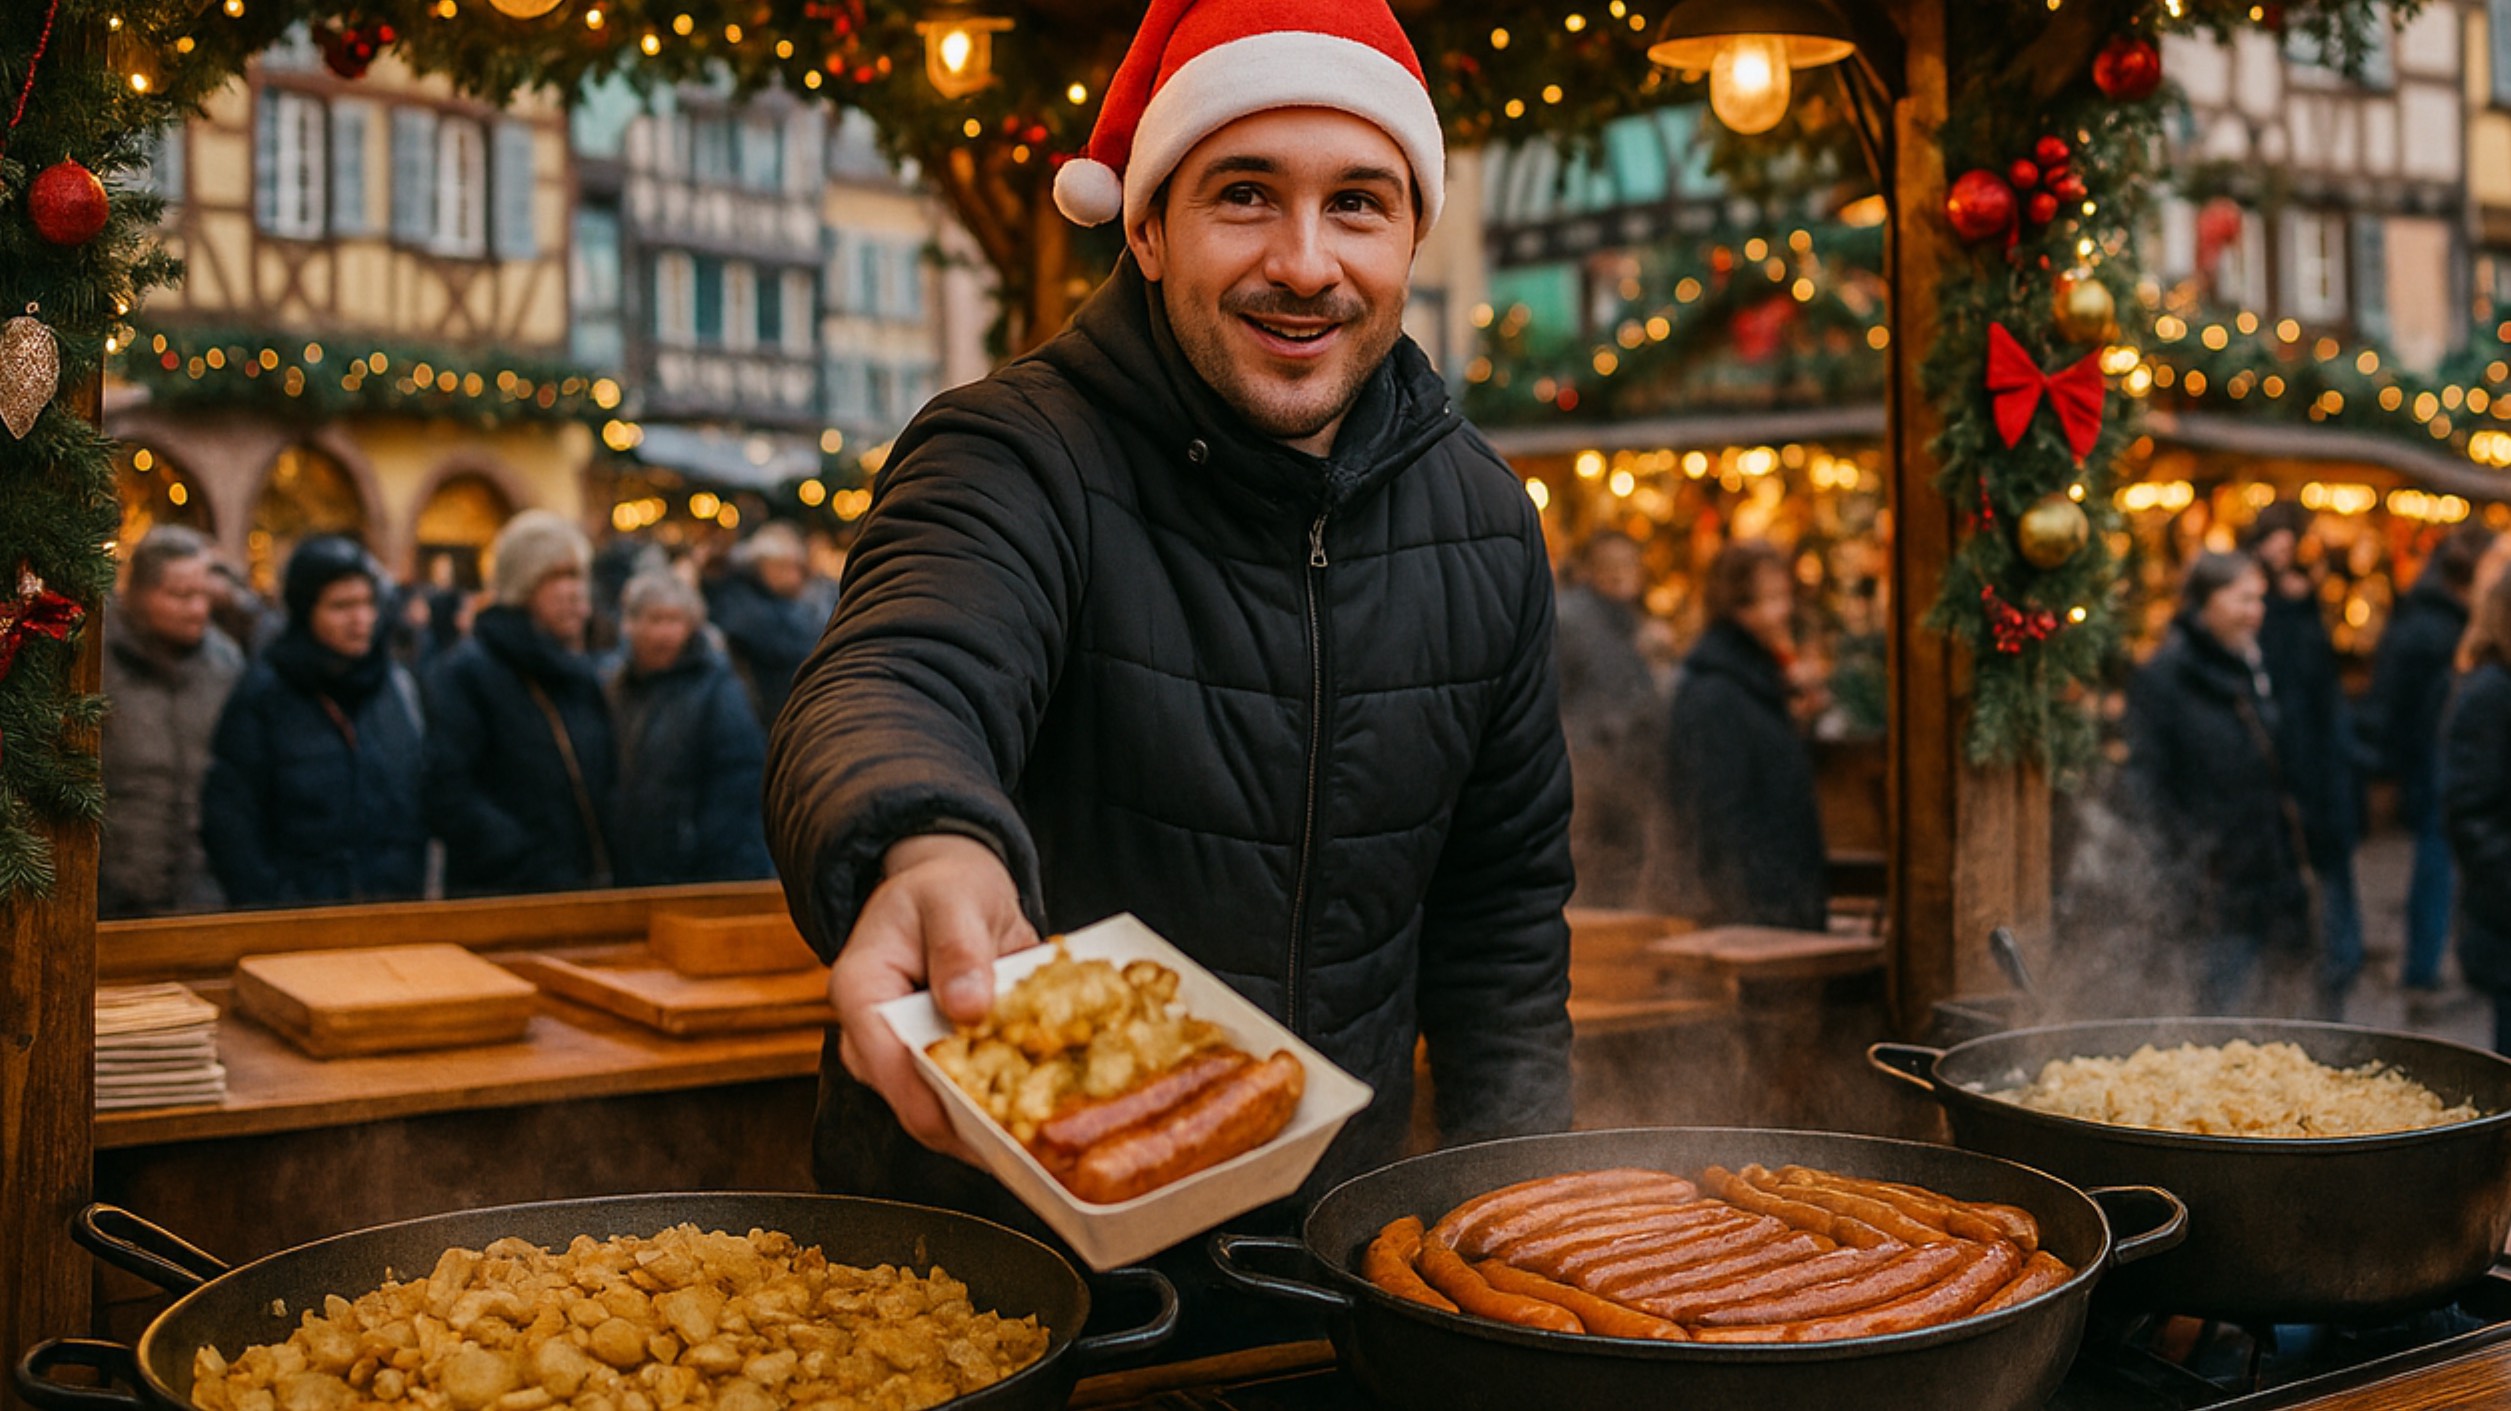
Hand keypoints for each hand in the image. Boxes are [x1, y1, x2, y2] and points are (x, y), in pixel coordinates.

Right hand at [829, 832, 1038, 1161]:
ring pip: (939, 1115)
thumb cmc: (945, 889)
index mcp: (860, 989)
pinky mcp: (934, 1068)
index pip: (882, 1059)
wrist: (950, 891)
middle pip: (910, 1101)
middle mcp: (869, 1036)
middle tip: (1029, 1146)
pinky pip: (963, 1103)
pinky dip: (999, 1112)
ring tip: (1043, 1142)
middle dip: (968, 1128)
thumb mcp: (954, 898)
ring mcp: (899, 1058)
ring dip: (989, 1129)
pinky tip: (1040, 1123)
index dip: (928, 1099)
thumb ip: (958, 948)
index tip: (983, 1124)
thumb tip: (966, 1007)